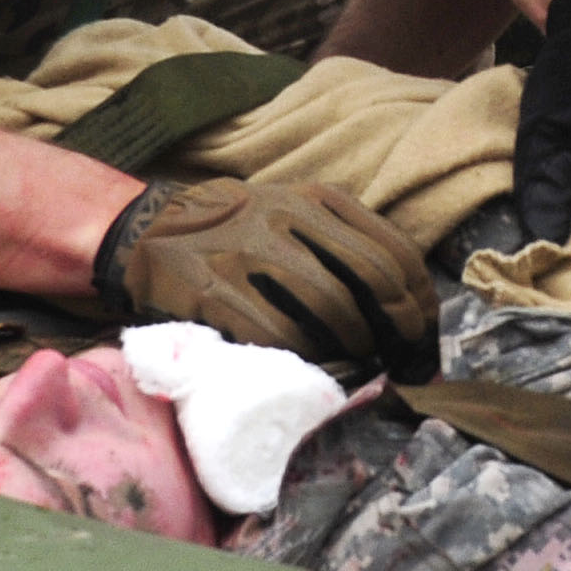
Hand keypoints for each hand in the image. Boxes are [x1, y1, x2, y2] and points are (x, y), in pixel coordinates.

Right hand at [93, 177, 436, 370]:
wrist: (146, 232)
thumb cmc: (236, 233)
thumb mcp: (291, 215)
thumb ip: (341, 243)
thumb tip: (408, 306)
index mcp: (314, 198)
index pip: (393, 250)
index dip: (420, 303)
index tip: (424, 340)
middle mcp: (284, 215)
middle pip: (371, 279)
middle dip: (399, 332)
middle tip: (403, 366)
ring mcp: (246, 250)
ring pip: (330, 307)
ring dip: (355, 348)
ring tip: (360, 369)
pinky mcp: (211, 288)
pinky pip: (277, 334)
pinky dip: (305, 360)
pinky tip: (312, 371)